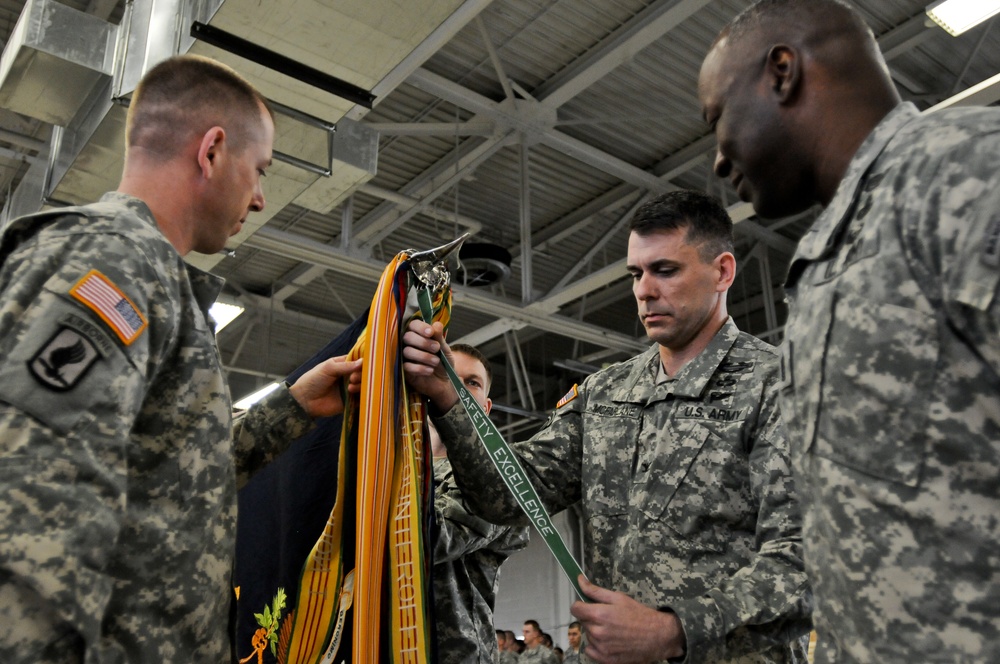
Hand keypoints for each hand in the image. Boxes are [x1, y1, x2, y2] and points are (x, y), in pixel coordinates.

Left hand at [288, 355, 361, 417]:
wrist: (304, 400)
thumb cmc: (313, 380)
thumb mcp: (328, 368)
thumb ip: (346, 365)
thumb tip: (363, 361)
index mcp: (342, 365)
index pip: (357, 361)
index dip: (363, 362)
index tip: (366, 364)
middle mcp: (347, 376)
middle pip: (363, 373)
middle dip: (361, 375)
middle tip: (352, 378)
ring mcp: (349, 389)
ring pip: (363, 385)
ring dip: (360, 385)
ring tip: (350, 388)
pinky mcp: (349, 401)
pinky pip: (361, 399)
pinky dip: (362, 396)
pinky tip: (354, 394)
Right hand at [401, 319, 458, 410]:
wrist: (444, 382)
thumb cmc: (443, 362)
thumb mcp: (444, 349)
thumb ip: (439, 337)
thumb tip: (437, 324)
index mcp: (419, 335)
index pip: (413, 325)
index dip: (420, 327)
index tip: (430, 332)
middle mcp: (410, 344)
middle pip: (407, 337)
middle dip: (423, 342)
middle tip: (436, 348)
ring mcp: (405, 357)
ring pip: (407, 351)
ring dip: (424, 356)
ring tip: (436, 362)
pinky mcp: (404, 371)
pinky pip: (406, 366)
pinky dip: (420, 368)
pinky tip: (430, 370)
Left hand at [571, 575, 685, 663]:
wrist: (657, 636)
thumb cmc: (640, 615)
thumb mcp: (618, 598)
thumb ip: (595, 590)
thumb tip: (580, 580)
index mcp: (599, 615)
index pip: (575, 609)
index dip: (580, 605)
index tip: (586, 605)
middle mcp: (598, 633)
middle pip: (582, 621)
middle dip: (591, 618)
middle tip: (607, 617)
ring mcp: (601, 648)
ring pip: (588, 635)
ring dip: (595, 631)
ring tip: (613, 629)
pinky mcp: (606, 659)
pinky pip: (590, 650)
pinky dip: (597, 646)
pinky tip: (610, 641)